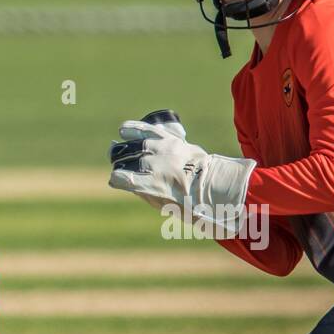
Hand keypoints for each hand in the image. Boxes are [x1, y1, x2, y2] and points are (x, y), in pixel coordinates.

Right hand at [108, 118, 255, 234]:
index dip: (117, 180)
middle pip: (127, 160)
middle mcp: (158, 166)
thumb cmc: (189, 203)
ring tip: (117, 151)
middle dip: (119, 163)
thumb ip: (141, 191)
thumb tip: (121, 180)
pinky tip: (123, 130)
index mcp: (155, 186)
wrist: (216, 187)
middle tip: (119, 166)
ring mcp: (165, 150)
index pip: (123, 179)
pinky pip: (148, 129)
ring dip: (123, 148)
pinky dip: (133, 128)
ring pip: (135, 145)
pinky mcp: (172, 139)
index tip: (117, 181)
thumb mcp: (163, 206)